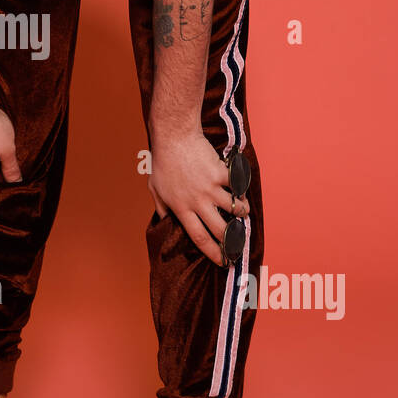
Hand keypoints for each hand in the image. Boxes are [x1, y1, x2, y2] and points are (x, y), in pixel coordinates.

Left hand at [148, 129, 249, 264]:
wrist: (174, 137)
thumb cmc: (162, 162)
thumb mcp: (154, 189)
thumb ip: (161, 207)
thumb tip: (164, 222)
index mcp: (181, 208)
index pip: (199, 237)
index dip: (212, 252)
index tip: (222, 260)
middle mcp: (197, 201)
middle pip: (220, 229)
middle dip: (232, 241)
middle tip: (238, 245)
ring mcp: (210, 187)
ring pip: (234, 209)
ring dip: (242, 214)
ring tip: (243, 213)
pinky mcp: (220, 173)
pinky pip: (237, 187)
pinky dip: (242, 191)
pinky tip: (242, 191)